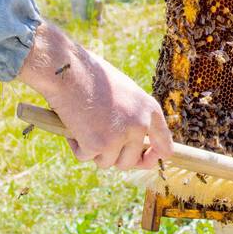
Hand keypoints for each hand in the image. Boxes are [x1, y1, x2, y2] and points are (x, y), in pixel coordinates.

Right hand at [18, 22, 172, 170]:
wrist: (68, 71)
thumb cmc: (91, 74)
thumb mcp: (123, 92)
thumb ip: (131, 115)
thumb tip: (127, 146)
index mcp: (150, 109)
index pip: (164, 144)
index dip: (153, 156)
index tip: (143, 158)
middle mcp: (140, 125)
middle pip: (130, 161)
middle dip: (113, 157)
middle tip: (98, 143)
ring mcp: (120, 137)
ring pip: (106, 162)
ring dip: (92, 150)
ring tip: (83, 126)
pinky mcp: (98, 145)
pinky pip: (85, 157)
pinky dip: (76, 145)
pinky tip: (72, 124)